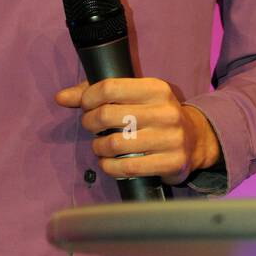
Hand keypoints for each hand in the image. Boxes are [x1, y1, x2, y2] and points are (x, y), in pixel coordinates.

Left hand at [54, 76, 222, 184]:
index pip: (109, 87)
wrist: (195, 140)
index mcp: (156, 88)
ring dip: (98, 148)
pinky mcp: (171, 162)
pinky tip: (109, 163)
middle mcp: (165, 111)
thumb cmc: (155, 115)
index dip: (89, 98)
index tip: (87, 106)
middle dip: (90, 123)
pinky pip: (127, 168)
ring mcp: (170, 138)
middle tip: (91, 127)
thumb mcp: (134, 96)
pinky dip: (109, 167)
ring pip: (114, 144)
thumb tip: (60, 97)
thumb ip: (97, 94)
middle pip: (108, 115)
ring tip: (100, 146)